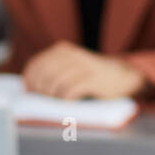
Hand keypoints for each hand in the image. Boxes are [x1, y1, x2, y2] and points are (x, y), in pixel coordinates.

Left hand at [22, 41, 149, 98]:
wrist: (124, 76)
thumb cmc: (93, 77)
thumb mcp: (71, 67)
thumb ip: (53, 71)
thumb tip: (30, 89)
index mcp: (62, 50)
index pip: (36, 64)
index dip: (30, 80)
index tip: (31, 93)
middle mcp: (72, 54)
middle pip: (44, 74)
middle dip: (40, 90)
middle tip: (45, 101)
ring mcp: (83, 66)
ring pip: (56, 83)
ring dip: (53, 97)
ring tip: (57, 104)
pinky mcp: (93, 79)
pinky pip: (71, 90)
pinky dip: (66, 100)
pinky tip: (68, 104)